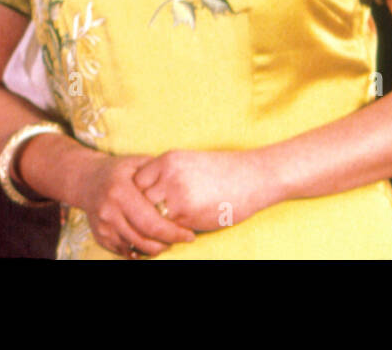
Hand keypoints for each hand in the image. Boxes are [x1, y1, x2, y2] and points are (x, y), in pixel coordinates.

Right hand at [71, 152, 196, 257]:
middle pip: (143, 239)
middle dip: (167, 243)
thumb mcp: (138, 162)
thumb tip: (184, 186)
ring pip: (134, 248)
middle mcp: (109, 212)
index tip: (190, 234)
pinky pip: (124, 251)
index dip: (173, 232)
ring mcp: (102, 227)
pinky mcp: (100, 237)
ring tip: (169, 240)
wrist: (88, 180)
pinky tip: (153, 242)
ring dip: (155, 248)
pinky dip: (141, 251)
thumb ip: (158, 173)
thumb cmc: (120, 169)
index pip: (151, 222)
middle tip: (183, 239)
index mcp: (120, 192)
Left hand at [133, 149, 277, 232]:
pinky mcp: (186, 212)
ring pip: (150, 216)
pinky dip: (170, 233)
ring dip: (155, 225)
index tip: (149, 205)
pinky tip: (182, 232)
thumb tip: (146, 198)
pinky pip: (166, 228)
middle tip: (151, 222)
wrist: (255, 177)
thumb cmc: (225, 172)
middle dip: (143, 212)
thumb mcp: (190, 164)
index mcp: (168, 159)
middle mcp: (168, 174)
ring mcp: (176, 193)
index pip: (136, 181)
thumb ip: (167, 176)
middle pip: (139, 199)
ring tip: (164, 230)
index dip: (140, 195)